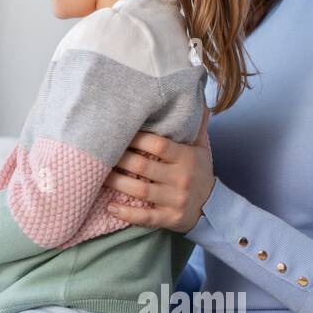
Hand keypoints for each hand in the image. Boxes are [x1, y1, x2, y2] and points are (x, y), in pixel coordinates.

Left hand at [104, 107, 215, 232]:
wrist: (213, 207)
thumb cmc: (199, 172)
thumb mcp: (201, 148)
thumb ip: (196, 124)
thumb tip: (196, 92)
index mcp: (186, 158)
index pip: (158, 145)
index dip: (136, 138)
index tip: (118, 132)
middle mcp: (181, 179)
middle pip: (143, 167)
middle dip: (119, 159)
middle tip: (100, 153)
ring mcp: (175, 201)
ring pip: (140, 191)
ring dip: (116, 183)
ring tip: (98, 175)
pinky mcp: (169, 219)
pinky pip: (145, 218)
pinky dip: (127, 214)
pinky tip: (110, 207)